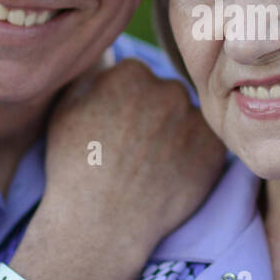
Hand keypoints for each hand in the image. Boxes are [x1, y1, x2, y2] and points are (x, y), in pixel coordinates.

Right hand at [37, 58, 226, 264]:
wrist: (100, 222)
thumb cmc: (74, 166)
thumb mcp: (65, 109)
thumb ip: (91, 75)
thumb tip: (107, 57)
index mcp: (132, 72)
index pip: (136, 77)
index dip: (125, 103)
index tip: (117, 125)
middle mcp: (169, 89)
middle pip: (165, 95)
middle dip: (154, 114)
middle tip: (136, 147)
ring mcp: (194, 120)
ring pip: (186, 119)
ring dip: (175, 134)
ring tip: (152, 165)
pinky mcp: (214, 150)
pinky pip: (206, 144)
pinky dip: (193, 156)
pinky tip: (170, 176)